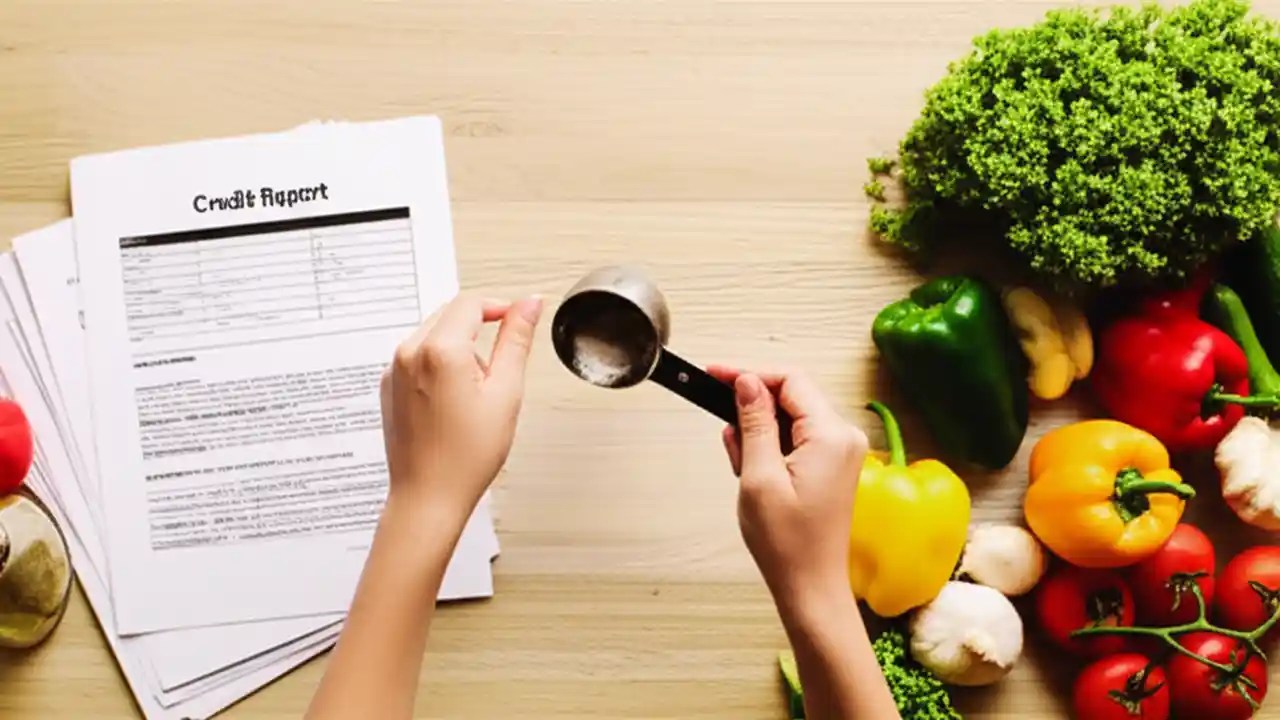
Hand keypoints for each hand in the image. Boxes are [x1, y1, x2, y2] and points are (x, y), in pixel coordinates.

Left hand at [380, 294, 542, 519]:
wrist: (428, 496)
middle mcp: (409, 354)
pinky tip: (453, 404)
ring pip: (433, 336)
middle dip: (478, 329)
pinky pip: (417, 358)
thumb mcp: (505, 392)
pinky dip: (439, 366)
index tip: (517, 320)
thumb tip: (528, 305)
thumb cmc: (467, 455)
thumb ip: (516, 340)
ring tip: (475, 394)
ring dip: (459, 349)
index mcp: (439, 350)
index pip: (471, 303)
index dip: (499, 307)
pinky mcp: (388, 387)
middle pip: (450, 316)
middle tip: (499, 368)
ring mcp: (394, 371)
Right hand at [707, 366, 866, 614]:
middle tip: (726, 431)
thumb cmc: (788, 544)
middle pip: (791, 396)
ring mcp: (841, 452)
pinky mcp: (833, 466)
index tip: (716, 374)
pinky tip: (753, 471)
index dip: (749, 374)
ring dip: (759, 431)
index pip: (790, 381)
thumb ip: (754, 423)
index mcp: (831, 436)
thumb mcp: (758, 477)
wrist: (811, 586)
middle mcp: (844, 438)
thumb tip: (747, 384)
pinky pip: (797, 438)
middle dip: (752, 408)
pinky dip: (770, 446)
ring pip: (791, 418)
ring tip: (742, 465)